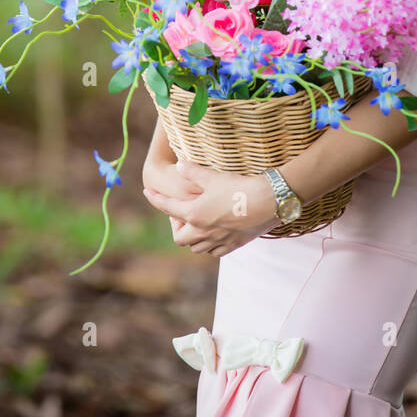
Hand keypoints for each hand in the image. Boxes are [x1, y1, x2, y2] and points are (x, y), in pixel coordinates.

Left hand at [142, 159, 278, 256]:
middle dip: (176, 227)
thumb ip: (192, 171)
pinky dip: (209, 245)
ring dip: (192, 237)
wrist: (269, 201)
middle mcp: (203, 231)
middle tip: (182, 213)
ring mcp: (218, 241)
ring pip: (196, 248)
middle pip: (179, 238)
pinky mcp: (233, 245)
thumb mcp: (212, 176)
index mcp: (194, 214)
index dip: (155, 199)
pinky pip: (214, 252)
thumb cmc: (239, 187)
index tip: (147, 192)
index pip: (167, 208)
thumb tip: (179, 164)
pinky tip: (215, 233)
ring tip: (198, 223)